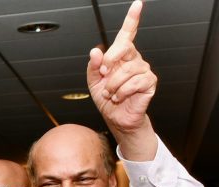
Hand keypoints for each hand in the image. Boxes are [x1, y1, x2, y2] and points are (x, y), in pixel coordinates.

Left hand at [88, 1, 155, 144]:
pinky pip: (134, 82)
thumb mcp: (94, 82)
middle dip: (109, 60)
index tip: (138, 4)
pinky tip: (120, 96)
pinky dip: (122, 92)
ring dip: (112, 85)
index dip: (132, 19)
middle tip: (104, 74)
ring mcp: (143, 69)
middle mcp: (134, 59)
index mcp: (121, 56)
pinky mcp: (149, 82)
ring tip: (111, 93)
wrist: (116, 118)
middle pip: (123, 47)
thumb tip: (95, 51)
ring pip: (125, 69)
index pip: (127, 34)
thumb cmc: (107, 99)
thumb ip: (93, 66)